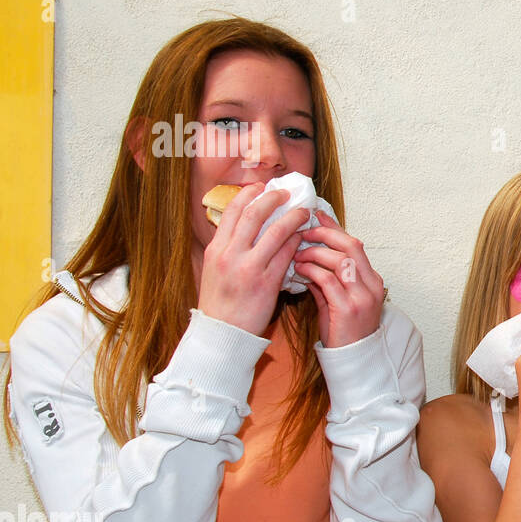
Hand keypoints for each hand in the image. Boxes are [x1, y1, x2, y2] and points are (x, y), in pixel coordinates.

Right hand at [197, 183, 309, 335]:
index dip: (248, 194)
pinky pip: (287, 255)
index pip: (232, 211)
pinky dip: (296, 242)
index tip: (261, 186)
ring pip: (275, 231)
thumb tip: (244, 228)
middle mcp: (230, 254)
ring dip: (292, 217)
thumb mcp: (214, 270)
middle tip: (286, 193)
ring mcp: (249, 267)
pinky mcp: (266, 282)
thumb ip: (228, 248)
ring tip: (303, 212)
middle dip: (273, 198)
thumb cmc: (220, 304)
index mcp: (216, 249)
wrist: (223, 334)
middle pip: (254, 214)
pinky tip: (304, 237)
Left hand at [292, 211, 384, 346]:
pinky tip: (299, 270)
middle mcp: (371, 285)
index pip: (354, 244)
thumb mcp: (336, 300)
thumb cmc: (343, 332)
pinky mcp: (349, 308)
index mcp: (371, 280)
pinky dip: (312, 271)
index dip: (334, 228)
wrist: (353, 361)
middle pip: (351, 246)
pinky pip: (329, 280)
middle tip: (303, 231)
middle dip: (325, 234)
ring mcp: (362, 297)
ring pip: (340, 260)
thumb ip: (326, 279)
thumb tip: (307, 258)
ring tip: (297, 254)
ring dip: (315, 253)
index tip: (315, 215)